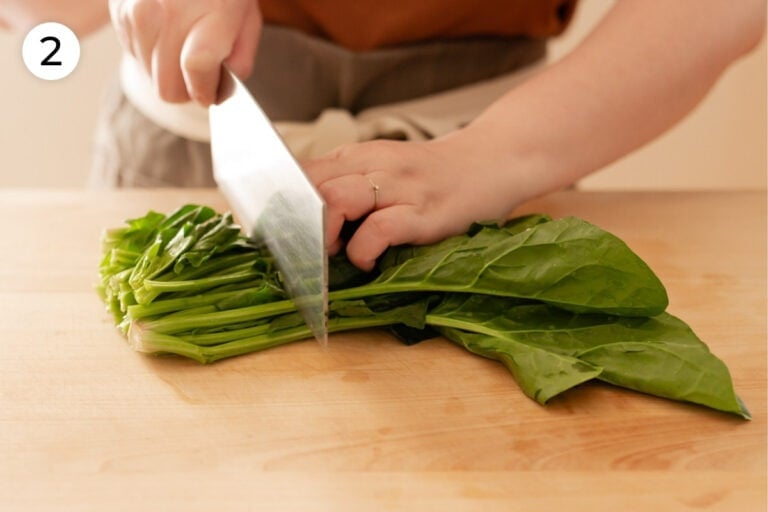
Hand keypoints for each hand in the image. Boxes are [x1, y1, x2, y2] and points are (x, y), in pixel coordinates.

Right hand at [109, 0, 260, 104]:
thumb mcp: (247, 16)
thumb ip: (241, 56)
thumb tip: (224, 88)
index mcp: (211, 11)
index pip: (197, 68)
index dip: (205, 90)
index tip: (211, 92)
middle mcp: (168, 12)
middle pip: (168, 86)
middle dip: (186, 88)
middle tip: (200, 75)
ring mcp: (139, 12)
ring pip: (150, 76)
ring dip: (168, 71)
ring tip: (182, 46)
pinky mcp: (120, 13)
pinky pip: (135, 57)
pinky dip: (151, 54)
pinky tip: (165, 34)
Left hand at [303, 128, 536, 270]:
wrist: (492, 161)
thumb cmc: (433, 174)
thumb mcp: (384, 166)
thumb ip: (347, 181)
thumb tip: (302, 213)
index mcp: (359, 155)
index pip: (300, 173)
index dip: (281, 206)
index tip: (278, 233)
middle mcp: (374, 166)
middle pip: (310, 187)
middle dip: (297, 226)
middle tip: (306, 249)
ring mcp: (400, 188)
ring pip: (337, 201)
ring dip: (325, 235)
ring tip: (337, 251)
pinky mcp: (424, 213)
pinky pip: (379, 230)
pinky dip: (364, 252)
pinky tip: (371, 261)